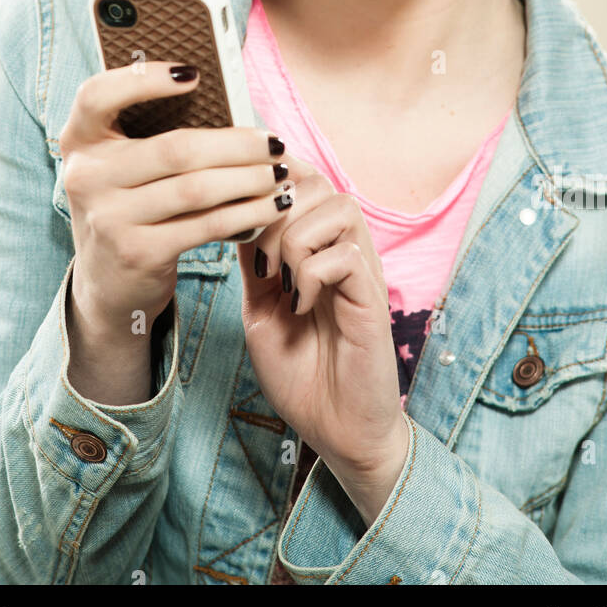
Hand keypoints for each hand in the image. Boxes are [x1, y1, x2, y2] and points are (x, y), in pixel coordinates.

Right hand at [57, 61, 291, 340]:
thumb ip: (153, 136)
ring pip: (197, 188)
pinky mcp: (137, 253)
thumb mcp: (123, 168)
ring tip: (281, 173)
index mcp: (79, 141)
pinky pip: (207, 225)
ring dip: (250, 178)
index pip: (98, 95)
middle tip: (274, 142)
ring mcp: (109, 218)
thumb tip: (230, 110)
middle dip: (237, 144)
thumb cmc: (130, 207)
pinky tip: (273, 206)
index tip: (195, 73)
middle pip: (175, 148)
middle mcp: (86, 177)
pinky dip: (248, 213)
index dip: (144, 79)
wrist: (107, 284)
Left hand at [236, 150, 409, 521]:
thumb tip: (233, 212)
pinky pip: (347, 255)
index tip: (235, 203)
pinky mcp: (373, 298)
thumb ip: (252, 261)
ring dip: (296, 237)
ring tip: (281, 280)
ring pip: (338, 206)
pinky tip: (301, 306)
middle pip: (318, 181)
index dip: (270, 177)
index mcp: (319, 246)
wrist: (336, 429)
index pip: (303, 179)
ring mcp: (363, 270)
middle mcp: (345, 248)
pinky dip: (312, 275)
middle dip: (274, 209)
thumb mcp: (260, 308)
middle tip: (258, 259)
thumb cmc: (301, 372)